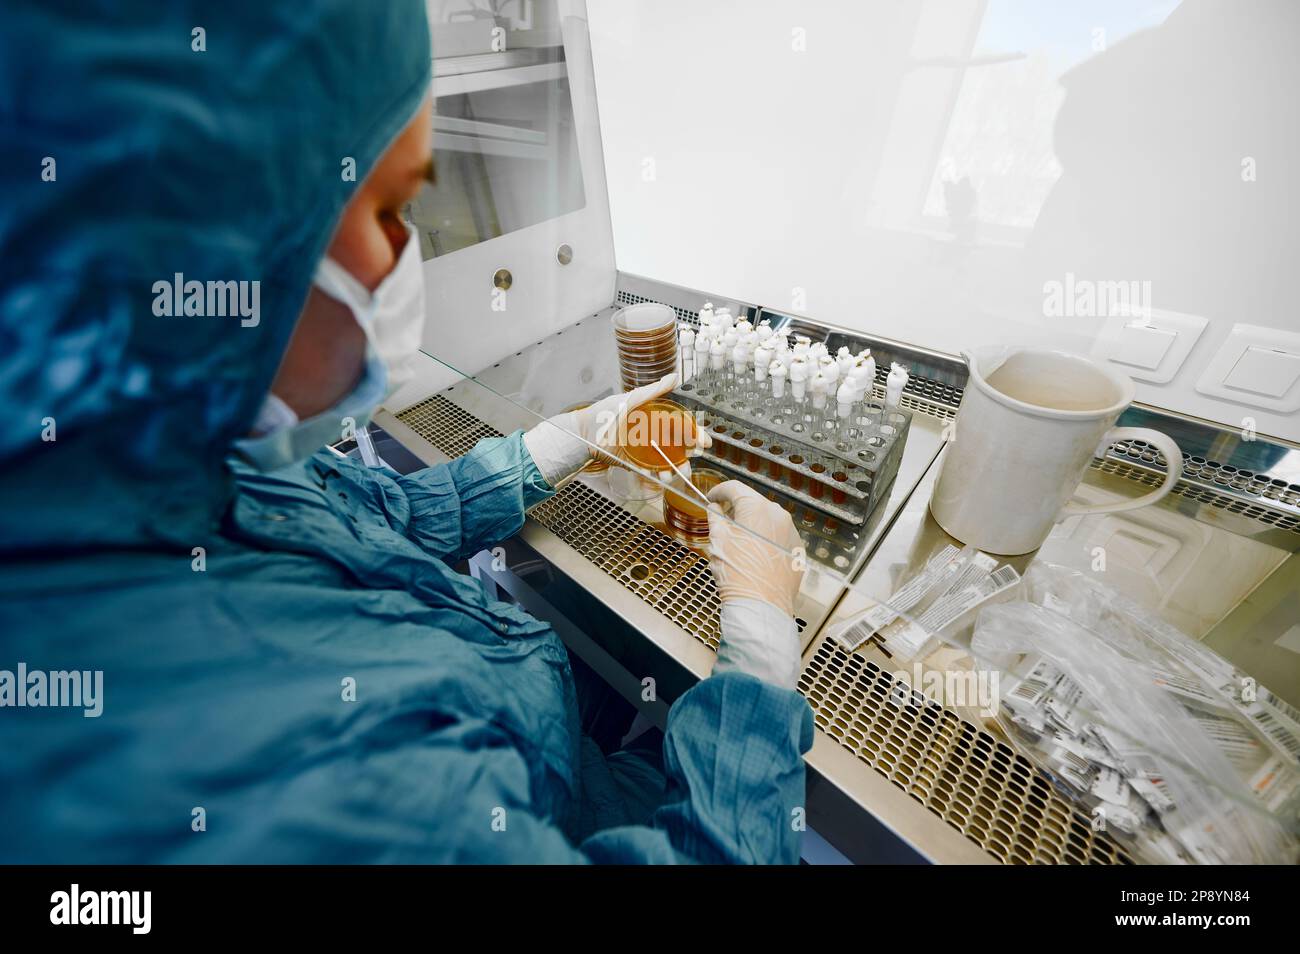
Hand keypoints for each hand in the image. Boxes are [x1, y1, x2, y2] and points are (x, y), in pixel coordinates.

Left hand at [523, 373, 709, 485]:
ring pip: (667, 463)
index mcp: (656, 420)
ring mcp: (645, 452)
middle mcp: (653, 437)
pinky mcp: (635, 464)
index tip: (704, 442)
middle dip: (688, 456)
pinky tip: (662, 477)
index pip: (681, 428)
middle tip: (692, 459)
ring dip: (675, 469)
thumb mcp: (632, 399)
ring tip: (676, 473)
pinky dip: (658, 476)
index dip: (694, 435)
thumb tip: (675, 377)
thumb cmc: (605, 413)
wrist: (584, 433)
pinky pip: (651, 472)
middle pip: (678, 448)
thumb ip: (654, 391)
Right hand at [705, 481, 803, 615]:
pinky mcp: (796, 550)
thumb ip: (715, 518)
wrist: (760, 607)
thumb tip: (715, 509)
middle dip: (737, 509)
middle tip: (723, 520)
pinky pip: (778, 537)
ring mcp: (790, 533)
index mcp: (757, 508)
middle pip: (754, 503)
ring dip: (753, 525)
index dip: (719, 491)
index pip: (735, 488)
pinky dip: (766, 539)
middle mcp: (778, 515)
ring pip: (767, 520)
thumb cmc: (738, 575)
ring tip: (739, 542)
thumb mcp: (718, 542)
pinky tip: (754, 555)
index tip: (712, 498)